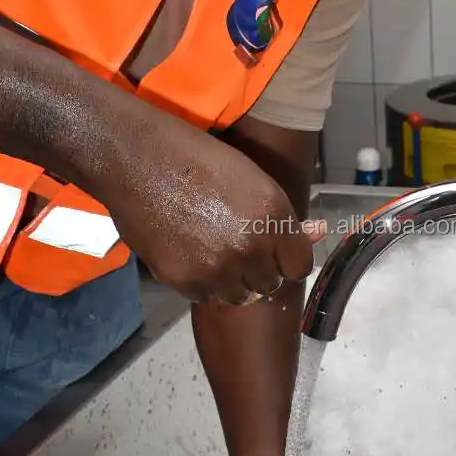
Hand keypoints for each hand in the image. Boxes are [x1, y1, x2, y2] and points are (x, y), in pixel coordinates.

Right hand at [86, 95, 323, 303]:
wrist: (137, 160)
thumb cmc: (197, 158)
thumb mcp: (252, 179)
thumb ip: (283, 216)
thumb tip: (318, 232)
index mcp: (273, 216)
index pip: (300, 266)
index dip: (287, 260)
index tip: (275, 252)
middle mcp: (250, 248)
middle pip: (269, 284)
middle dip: (258, 269)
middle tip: (236, 246)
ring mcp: (216, 269)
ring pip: (238, 296)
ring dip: (231, 281)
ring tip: (212, 252)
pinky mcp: (184, 282)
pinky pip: (205, 296)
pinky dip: (201, 283)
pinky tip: (189, 254)